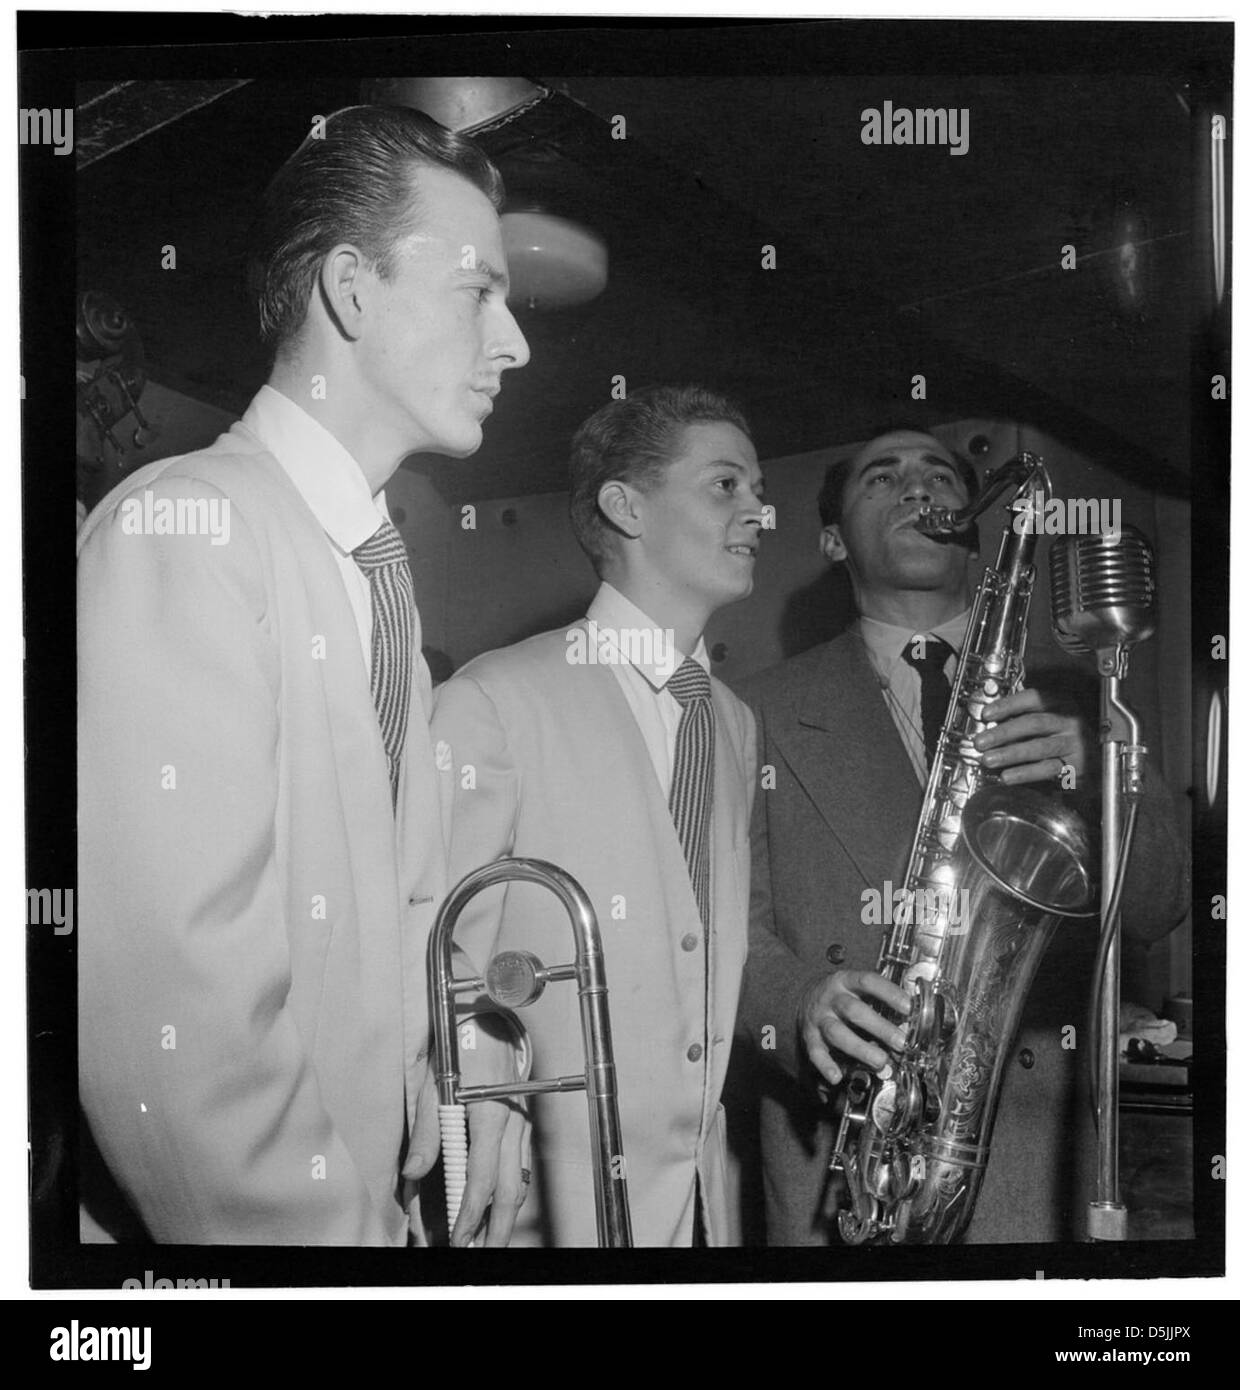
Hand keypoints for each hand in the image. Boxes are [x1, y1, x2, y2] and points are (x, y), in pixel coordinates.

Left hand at [406, 1015, 531, 1247]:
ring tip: (489, 1243)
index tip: (457, 1236)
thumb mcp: (436, 1087)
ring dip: (506, 1218)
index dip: (469, 1213)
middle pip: (510, 1191)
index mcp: (491, 1116)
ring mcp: (522, 1127)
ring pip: (520, 1183)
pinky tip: (501, 1211)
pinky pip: (521, 1168)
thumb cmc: (461, 1053)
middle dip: (496, 1229)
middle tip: (480, 1254)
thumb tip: (413, 1171)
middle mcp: (513, 1125)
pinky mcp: (523, 1126)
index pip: (482, 1178)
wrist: (490, 1025)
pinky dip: (512, 1195)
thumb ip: (427, 1132)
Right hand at [799, 969, 909, 1086]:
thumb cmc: (842, 996)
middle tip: (901, 1042)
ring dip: (860, 1048)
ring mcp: (819, 1018)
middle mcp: (831, 998)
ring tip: (881, 1061)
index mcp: (846, 981)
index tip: (908, 1007)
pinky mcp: (809, 1037)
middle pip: (853, 1010)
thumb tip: (909, 1025)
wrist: (804, 997)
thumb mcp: (858, 990)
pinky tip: (836, 1077)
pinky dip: (825, 1065)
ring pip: (836, 1032)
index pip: (868, 981)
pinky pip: (815, 1052)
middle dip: (879, 1027)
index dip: (888, 993)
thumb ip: (880, 1003)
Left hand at [973, 687, 1088, 786]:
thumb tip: (991, 724)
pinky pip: (1047, 769)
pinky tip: (1007, 776)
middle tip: (980, 741)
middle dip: (1003, 733)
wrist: (1103, 759)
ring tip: (988, 759)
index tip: (987, 714)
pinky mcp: (1076, 767)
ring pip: (1038, 747)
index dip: (1008, 705)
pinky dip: (1024, 773)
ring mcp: (1074, 745)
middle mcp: (1070, 722)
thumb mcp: (1053, 719)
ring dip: (1010, 754)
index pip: (1033, 699)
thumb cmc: (1068, 736)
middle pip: (1033, 724)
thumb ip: (1026, 717)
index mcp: (1062, 704)